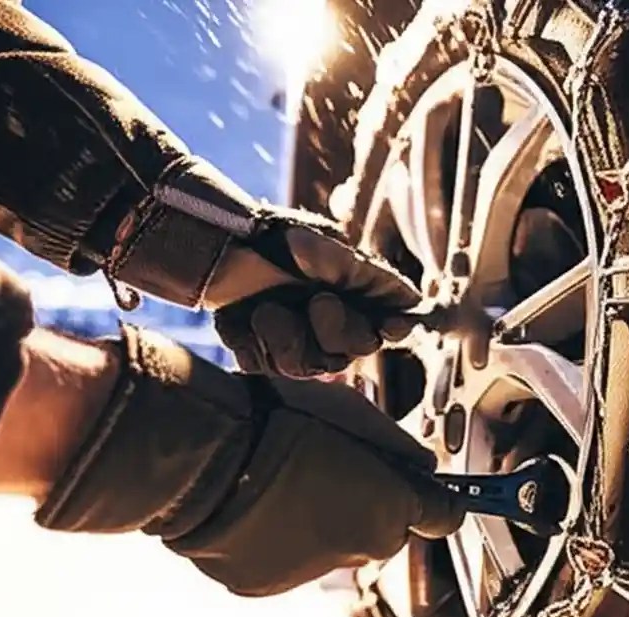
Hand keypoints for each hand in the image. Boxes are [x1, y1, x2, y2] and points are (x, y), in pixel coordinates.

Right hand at [32, 325, 462, 597]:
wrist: (206, 456)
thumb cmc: (283, 419)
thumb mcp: (355, 413)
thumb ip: (399, 448)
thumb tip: (424, 468)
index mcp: (393, 508)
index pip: (444, 516)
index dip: (436, 499)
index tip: (432, 491)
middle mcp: (362, 551)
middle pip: (384, 532)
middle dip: (370, 504)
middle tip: (333, 464)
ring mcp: (313, 572)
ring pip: (332, 548)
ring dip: (321, 521)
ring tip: (282, 478)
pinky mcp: (264, 586)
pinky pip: (284, 560)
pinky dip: (277, 538)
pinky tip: (253, 503)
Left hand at [206, 209, 418, 377]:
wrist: (216, 244)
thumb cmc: (273, 237)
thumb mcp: (325, 246)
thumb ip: (368, 276)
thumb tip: (412, 302)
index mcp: (351, 298)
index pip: (387, 327)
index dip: (391, 329)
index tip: (389, 325)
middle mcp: (326, 325)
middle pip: (349, 355)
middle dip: (334, 329)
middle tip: (316, 301)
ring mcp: (291, 342)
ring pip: (305, 368)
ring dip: (283, 335)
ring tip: (265, 308)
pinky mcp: (255, 353)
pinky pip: (262, 366)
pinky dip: (250, 341)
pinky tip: (242, 318)